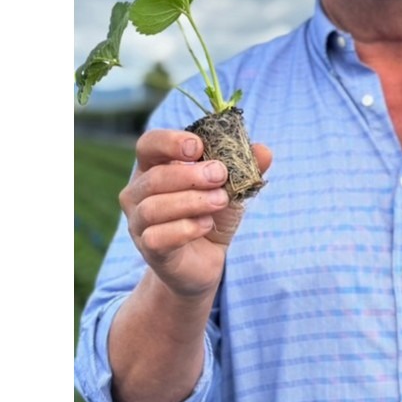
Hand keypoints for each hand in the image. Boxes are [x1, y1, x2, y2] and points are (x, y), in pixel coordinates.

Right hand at [119, 129, 271, 297]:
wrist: (206, 259)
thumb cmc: (211, 213)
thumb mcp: (231, 187)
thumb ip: (245, 167)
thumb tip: (263, 151)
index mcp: (154, 167)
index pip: (149, 144)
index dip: (170, 142)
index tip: (199, 147)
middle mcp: (138, 192)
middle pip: (154, 177)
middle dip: (190, 175)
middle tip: (220, 175)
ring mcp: (139, 222)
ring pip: (154, 207)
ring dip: (192, 201)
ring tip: (221, 200)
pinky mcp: (149, 249)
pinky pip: (158, 237)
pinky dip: (185, 229)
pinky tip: (206, 225)